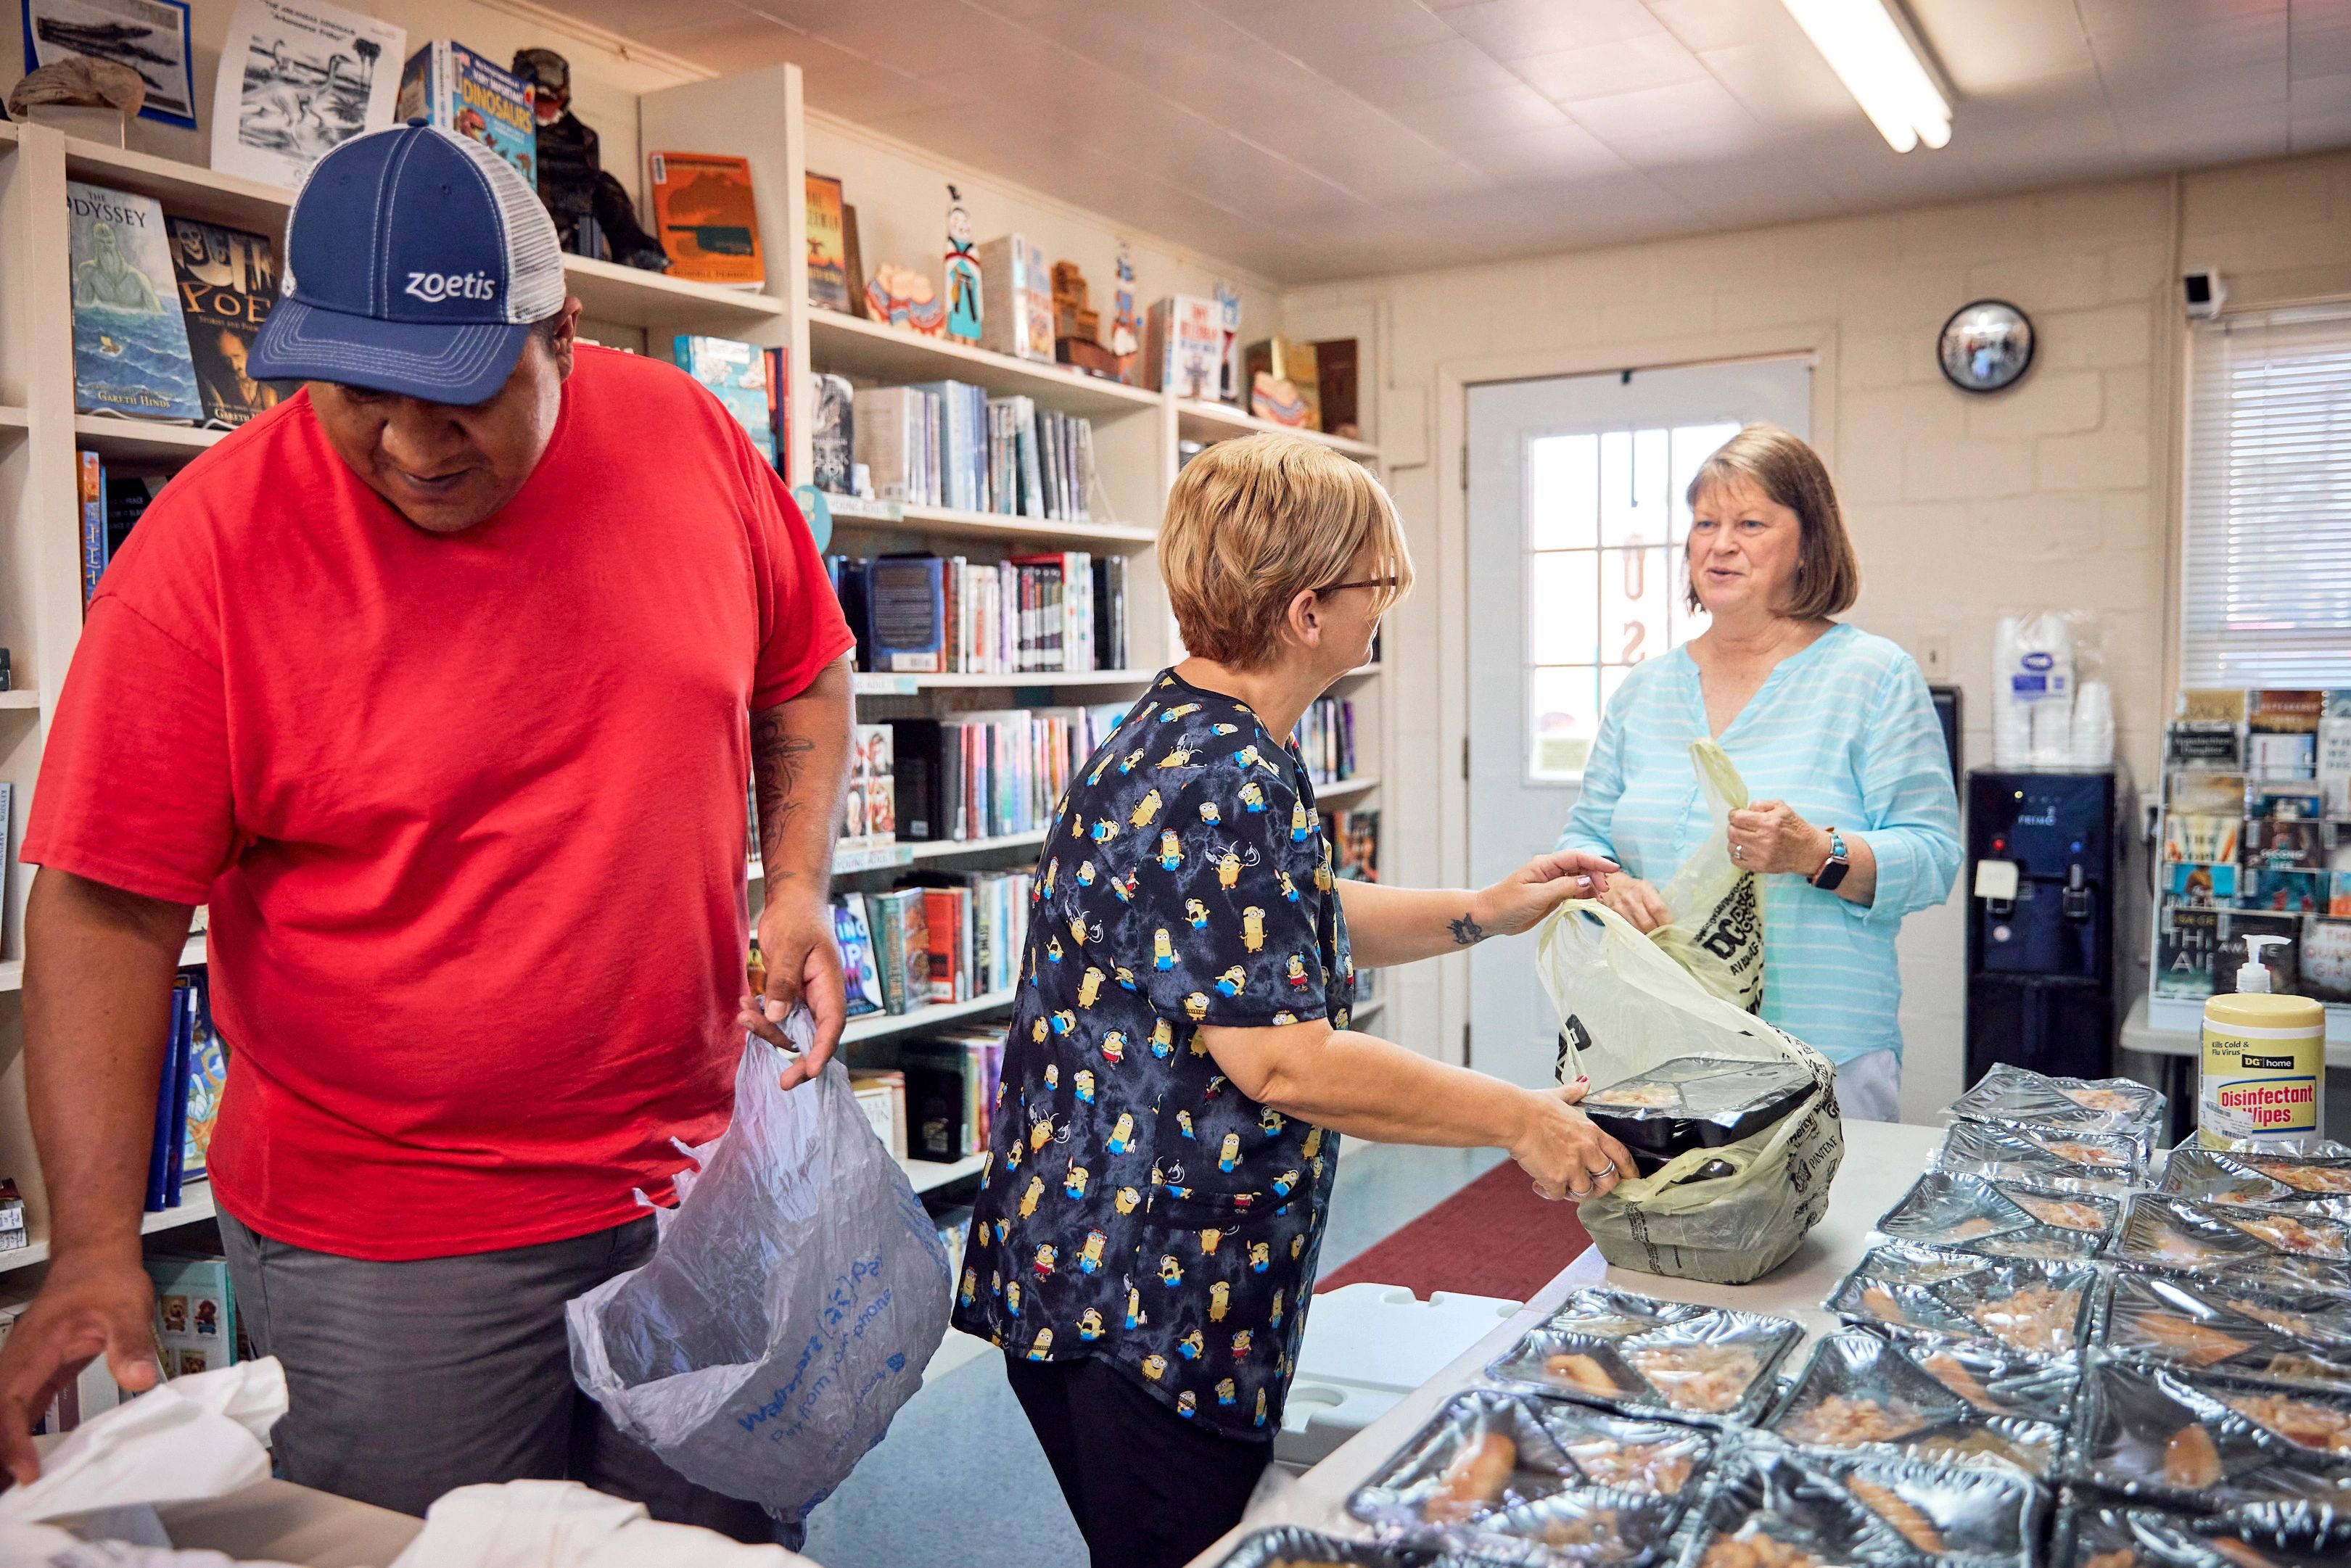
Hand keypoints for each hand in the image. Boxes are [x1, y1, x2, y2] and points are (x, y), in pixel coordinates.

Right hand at [0, 1252, 159, 1484]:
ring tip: (8, 1494)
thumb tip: (139, 1379)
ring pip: (2, 1418)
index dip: (11, 1439)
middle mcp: (20, 1363)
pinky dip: (13, 1443)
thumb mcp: (125, 1306)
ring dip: (2, 1452)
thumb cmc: (105, 1278)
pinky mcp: (37, 1378)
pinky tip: (18, 1469)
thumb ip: (128, 1343)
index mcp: (32, 1348)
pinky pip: (17, 1415)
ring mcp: (25, 1372)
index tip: (26, 1471)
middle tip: (8, 1497)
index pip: (9, 1401)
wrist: (96, 1258)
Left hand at [738, 892, 844, 1089]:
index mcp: (830, 986)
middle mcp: (820, 997)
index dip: (822, 1050)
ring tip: (742, 1013)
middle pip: (811, 1036)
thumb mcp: (789, 945)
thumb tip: (777, 1016)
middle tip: (781, 1082)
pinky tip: (744, 1003)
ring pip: (788, 1030)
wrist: (792, 901)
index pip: (831, 1025)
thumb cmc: (797, 917)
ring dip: (765, 1029)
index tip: (809, 1071)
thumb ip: (783, 980)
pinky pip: (775, 1017)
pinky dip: (759, 1017)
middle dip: (795, 1057)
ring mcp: (804, 998)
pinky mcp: (788, 995)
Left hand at [1470, 850, 1617, 937]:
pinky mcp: (1552, 896)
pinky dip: (1584, 896)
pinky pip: (1573, 892)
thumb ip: (1562, 887)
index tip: (1613, 869)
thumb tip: (1586, 880)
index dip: (1596, 862)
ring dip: (1592, 886)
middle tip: (1605, 891)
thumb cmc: (1508, 904)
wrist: (1491, 917)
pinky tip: (1592, 902)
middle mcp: (1550, 871)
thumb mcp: (1536, 896)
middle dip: (1596, 876)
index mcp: (1545, 865)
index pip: (1576, 857)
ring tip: (1602, 898)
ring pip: (1579, 880)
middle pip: (1580, 867)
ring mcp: (1552, 884)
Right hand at [1510, 1081, 1634, 1201]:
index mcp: (1592, 1132)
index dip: (1629, 1169)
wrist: (1515, 1118)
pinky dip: (1550, 1193)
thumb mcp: (1559, 1096)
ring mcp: (1573, 1167)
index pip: (1621, 1154)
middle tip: (1589, 1187)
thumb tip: (1584, 1083)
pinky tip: (1540, 1185)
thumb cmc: (1534, 1107)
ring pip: (1585, 1192)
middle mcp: (1587, 1151)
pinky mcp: (1556, 1179)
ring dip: (1574, 1192)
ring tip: (1560, 1186)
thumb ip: (1574, 1093)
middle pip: (1609, 1179)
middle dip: (1601, 1187)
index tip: (1631, 1177)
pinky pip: (1559, 1195)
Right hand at [1597, 875, 1668, 933]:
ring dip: (1648, 937)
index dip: (1667, 922)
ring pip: (1638, 930)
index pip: (1658, 908)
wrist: (1612, 887)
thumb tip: (1672, 922)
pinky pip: (1630, 931)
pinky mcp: (1615, 918)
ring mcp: (1621, 909)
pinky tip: (1643, 937)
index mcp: (1644, 889)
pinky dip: (1638, 937)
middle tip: (1665, 938)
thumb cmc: (1636, 890)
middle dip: (1658, 933)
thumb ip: (1658, 902)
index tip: (1673, 931)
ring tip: (1655, 939)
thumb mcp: (1648, 889)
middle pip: (1648, 923)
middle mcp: (1631, 899)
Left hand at [1726, 799, 1829, 877]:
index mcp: (1768, 823)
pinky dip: (1736, 854)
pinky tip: (1745, 849)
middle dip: (1733, 826)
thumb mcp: (1781, 807)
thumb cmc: (1795, 827)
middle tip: (1741, 826)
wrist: (1808, 851)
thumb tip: (1744, 810)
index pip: (1737, 818)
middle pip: (1731, 832)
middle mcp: (1763, 840)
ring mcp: (1760, 855)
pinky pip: (1736, 860)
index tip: (1737, 815)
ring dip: (1735, 840)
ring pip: (1731, 846)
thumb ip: (1761, 804)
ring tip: (1744, 838)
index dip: (1734, 815)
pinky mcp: (1759, 867)